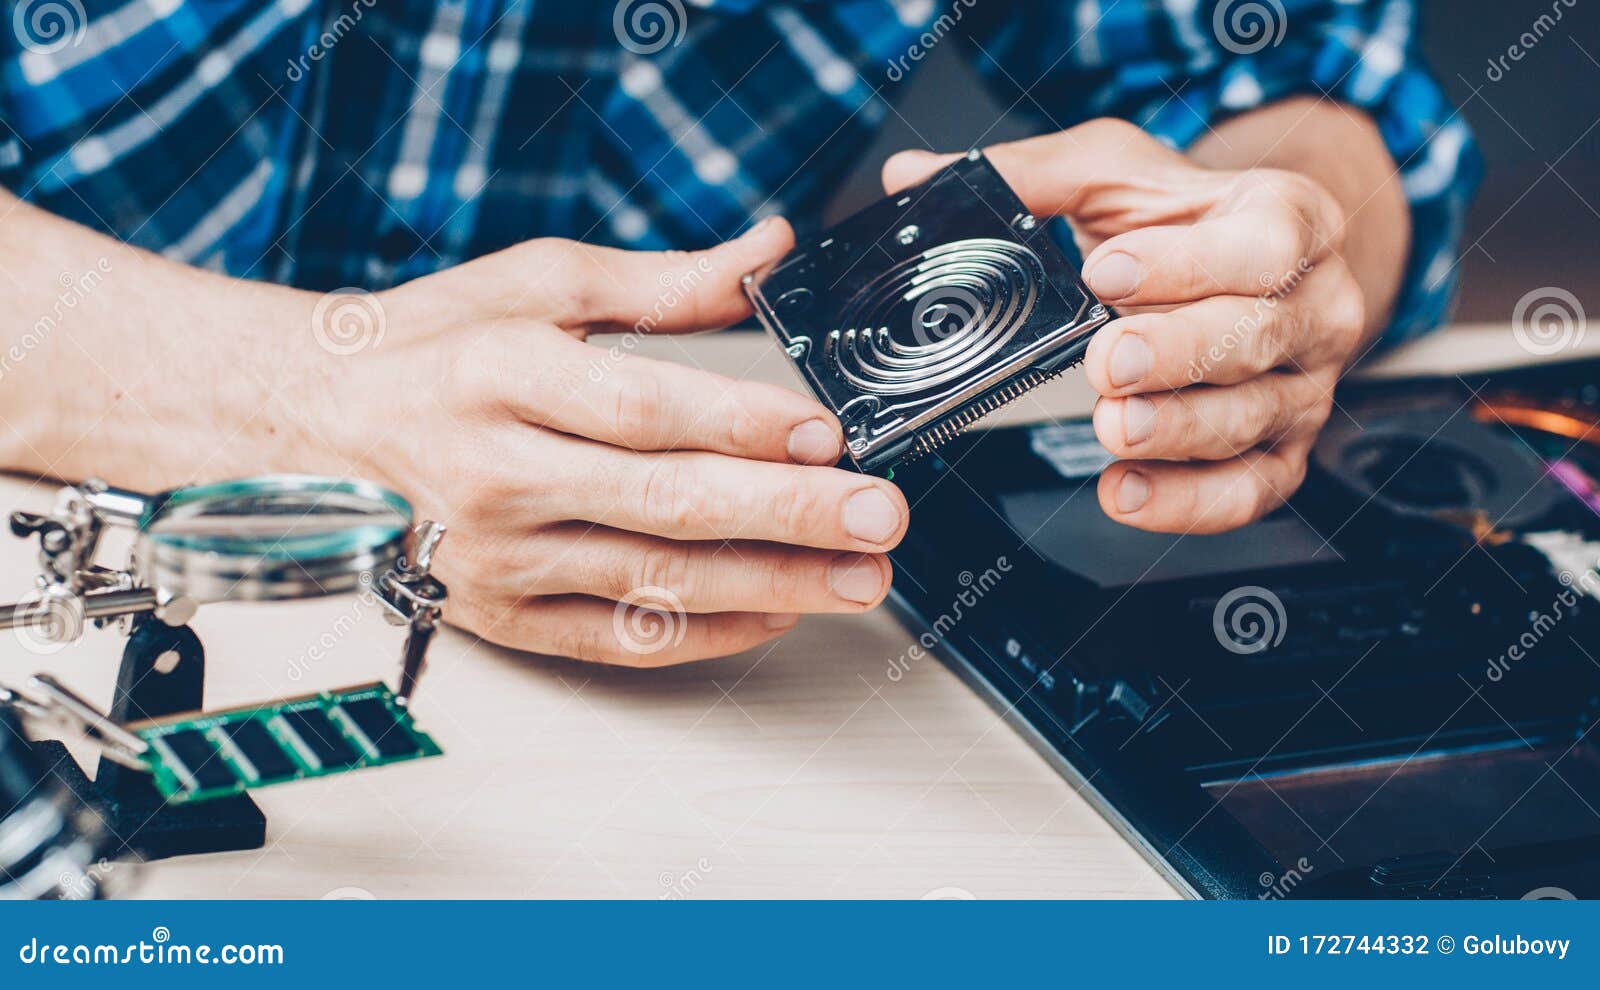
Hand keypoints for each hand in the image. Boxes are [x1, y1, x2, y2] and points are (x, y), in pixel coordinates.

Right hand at [301, 219, 908, 665]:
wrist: (318, 430)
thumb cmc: (431, 348)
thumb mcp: (535, 285)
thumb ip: (663, 282)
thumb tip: (768, 252)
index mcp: (499, 378)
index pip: (639, 409)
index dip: (739, 424)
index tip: (825, 429)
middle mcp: (494, 477)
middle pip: (664, 504)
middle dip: (787, 513)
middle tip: (878, 516)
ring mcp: (494, 560)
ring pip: (654, 582)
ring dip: (770, 584)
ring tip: (857, 576)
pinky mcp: (502, 618)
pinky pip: (620, 640)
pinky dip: (706, 631)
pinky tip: (778, 612)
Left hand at [884, 119, 1371, 533]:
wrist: (1257, 268)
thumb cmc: (1188, 219)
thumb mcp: (1114, 174)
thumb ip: (1026, 177)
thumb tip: (912, 179)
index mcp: (1288, 220)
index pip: (1259, 244)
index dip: (1186, 263)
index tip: (1107, 271)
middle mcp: (1313, 306)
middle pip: (1257, 336)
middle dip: (1176, 353)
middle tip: (1108, 363)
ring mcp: (1302, 386)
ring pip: (1250, 417)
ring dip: (1177, 431)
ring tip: (1113, 429)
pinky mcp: (1282, 451)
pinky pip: (1246, 490)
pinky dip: (1186, 503)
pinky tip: (1126, 492)